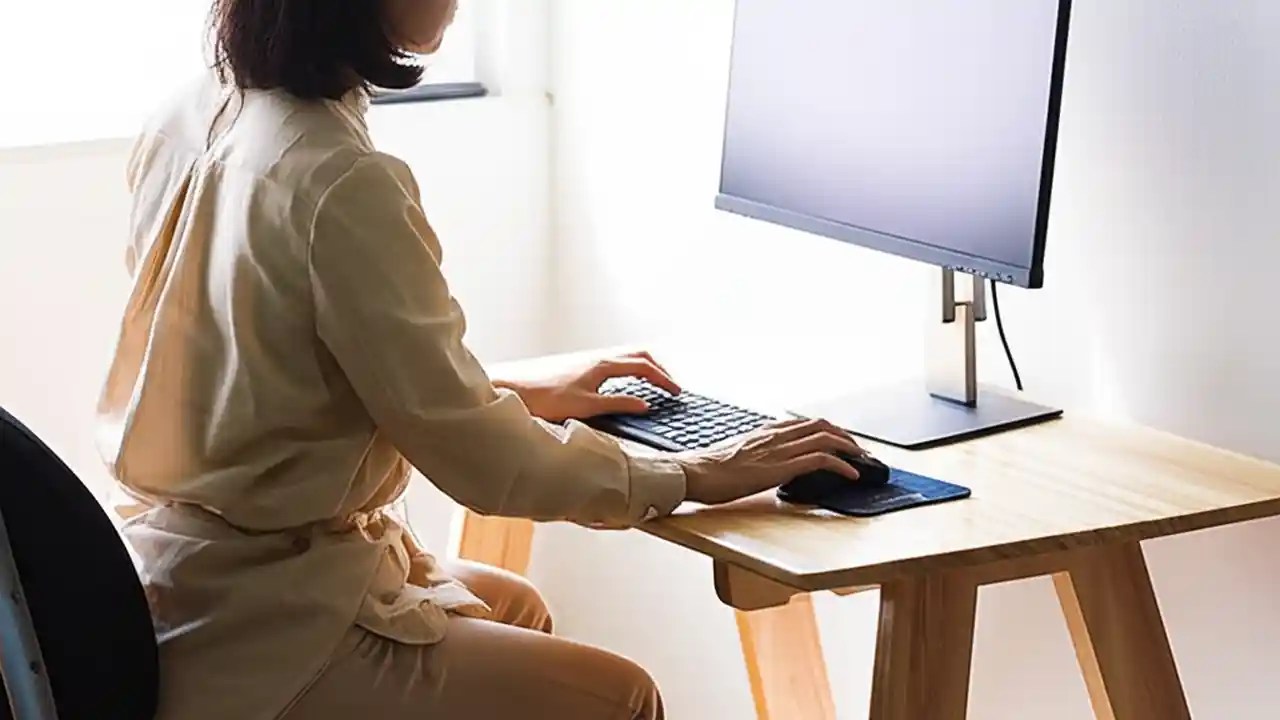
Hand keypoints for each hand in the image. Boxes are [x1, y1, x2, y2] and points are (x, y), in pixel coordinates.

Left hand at [495, 351, 681, 422]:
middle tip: (672, 386)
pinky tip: (627, 385)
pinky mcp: (582, 368)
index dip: (664, 379)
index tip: (676, 392)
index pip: (644, 367)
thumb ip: (618, 405)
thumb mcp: (587, 406)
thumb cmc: (546, 398)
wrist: (517, 390)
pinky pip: (616, 364)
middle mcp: (599, 358)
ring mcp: (590, 361)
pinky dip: (631, 370)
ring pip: (627, 357)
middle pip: (639, 356)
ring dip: (646, 367)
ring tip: (656, 384)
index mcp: (603, 365)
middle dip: (660, 369)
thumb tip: (644, 405)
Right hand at [677, 418, 866, 504]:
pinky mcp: (780, 466)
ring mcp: (778, 449)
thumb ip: (751, 454)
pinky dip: (842, 464)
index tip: (837, 440)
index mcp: (763, 431)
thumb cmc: (706, 469)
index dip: (825, 430)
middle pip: (819, 424)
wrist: (692, 473)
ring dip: (849, 446)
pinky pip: (820, 459)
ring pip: (825, 437)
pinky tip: (852, 474)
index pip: (802, 423)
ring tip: (862, 459)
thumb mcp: (733, 455)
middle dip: (843, 435)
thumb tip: (759, 464)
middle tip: (857, 449)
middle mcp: (774, 435)